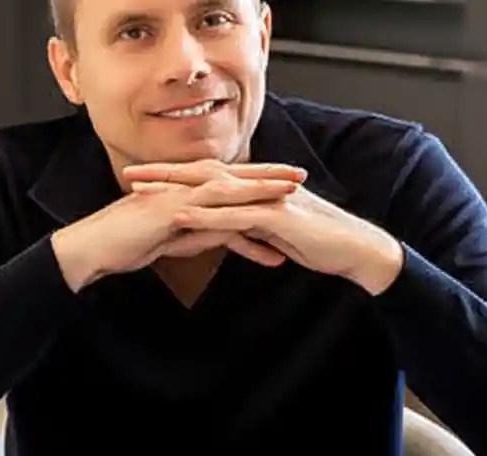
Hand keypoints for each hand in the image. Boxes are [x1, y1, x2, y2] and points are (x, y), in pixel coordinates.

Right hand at [50, 174, 299, 292]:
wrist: (92, 247)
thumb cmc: (123, 243)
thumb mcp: (170, 238)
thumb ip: (196, 231)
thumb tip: (221, 235)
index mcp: (184, 190)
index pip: (227, 181)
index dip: (256, 179)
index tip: (283, 181)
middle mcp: (184, 187)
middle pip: (235, 177)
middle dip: (270, 176)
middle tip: (302, 175)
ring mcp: (180, 197)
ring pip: (230, 189)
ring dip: (264, 189)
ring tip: (296, 193)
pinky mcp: (174, 212)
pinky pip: (214, 214)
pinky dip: (241, 220)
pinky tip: (265, 229)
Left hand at [123, 162, 406, 294]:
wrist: (357, 250)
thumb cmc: (322, 244)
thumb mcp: (280, 234)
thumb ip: (257, 227)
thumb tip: (236, 232)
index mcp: (259, 188)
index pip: (211, 178)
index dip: (178, 177)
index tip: (147, 179)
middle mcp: (259, 186)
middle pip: (204, 175)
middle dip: (166, 174)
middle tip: (130, 174)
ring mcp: (267, 198)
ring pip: (213, 190)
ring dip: (175, 189)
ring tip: (142, 191)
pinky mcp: (276, 217)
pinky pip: (233, 215)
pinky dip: (204, 215)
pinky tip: (179, 216)